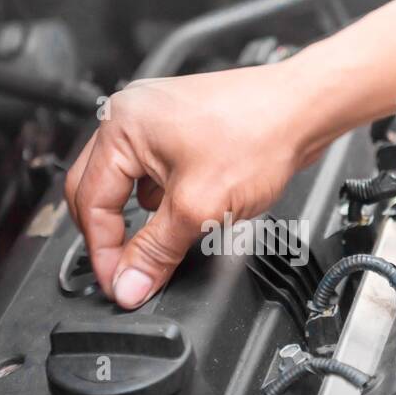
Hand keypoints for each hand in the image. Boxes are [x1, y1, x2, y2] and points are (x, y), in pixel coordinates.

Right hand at [64, 62, 324, 308]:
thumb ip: (156, 252)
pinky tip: (182, 217)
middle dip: (110, 236)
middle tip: (127, 275)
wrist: (305, 109)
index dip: (102, 252)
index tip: (119, 285)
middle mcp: (131, 117)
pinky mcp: (181, 132)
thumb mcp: (198, 208)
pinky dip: (160, 204)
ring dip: (136, 221)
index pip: (90, 201)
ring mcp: (156, 122)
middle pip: (98, 191)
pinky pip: (153, 176)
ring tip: (156, 248)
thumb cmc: (258, 133)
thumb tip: (129, 284)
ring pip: (126, 186)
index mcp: (121, 126)